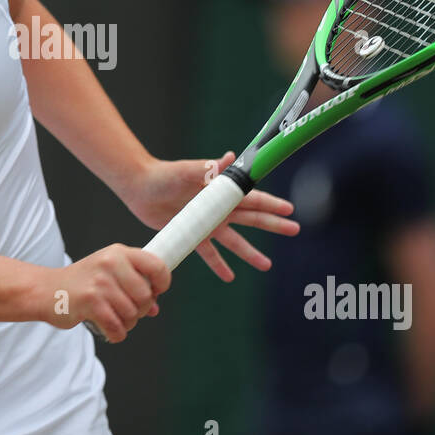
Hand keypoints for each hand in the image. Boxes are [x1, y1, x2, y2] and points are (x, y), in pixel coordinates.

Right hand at [45, 244, 170, 342]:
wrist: (45, 290)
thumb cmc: (80, 282)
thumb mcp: (108, 273)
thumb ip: (133, 284)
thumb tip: (155, 307)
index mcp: (119, 253)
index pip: (157, 266)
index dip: (162, 283)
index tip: (155, 292)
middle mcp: (111, 263)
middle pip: (146, 296)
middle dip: (140, 310)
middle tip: (127, 310)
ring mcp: (100, 283)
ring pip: (132, 314)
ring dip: (126, 323)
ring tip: (113, 318)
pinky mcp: (90, 302)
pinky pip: (117, 327)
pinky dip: (116, 334)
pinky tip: (108, 329)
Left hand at [120, 152, 299, 281]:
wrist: (140, 187)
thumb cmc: (165, 175)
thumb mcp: (187, 170)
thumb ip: (209, 168)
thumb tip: (231, 157)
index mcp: (221, 190)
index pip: (252, 198)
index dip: (271, 204)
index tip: (290, 210)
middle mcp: (218, 207)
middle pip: (251, 218)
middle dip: (273, 225)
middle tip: (294, 230)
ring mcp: (207, 222)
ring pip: (234, 240)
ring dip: (250, 253)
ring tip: (266, 265)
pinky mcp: (193, 234)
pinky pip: (208, 253)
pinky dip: (218, 264)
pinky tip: (229, 277)